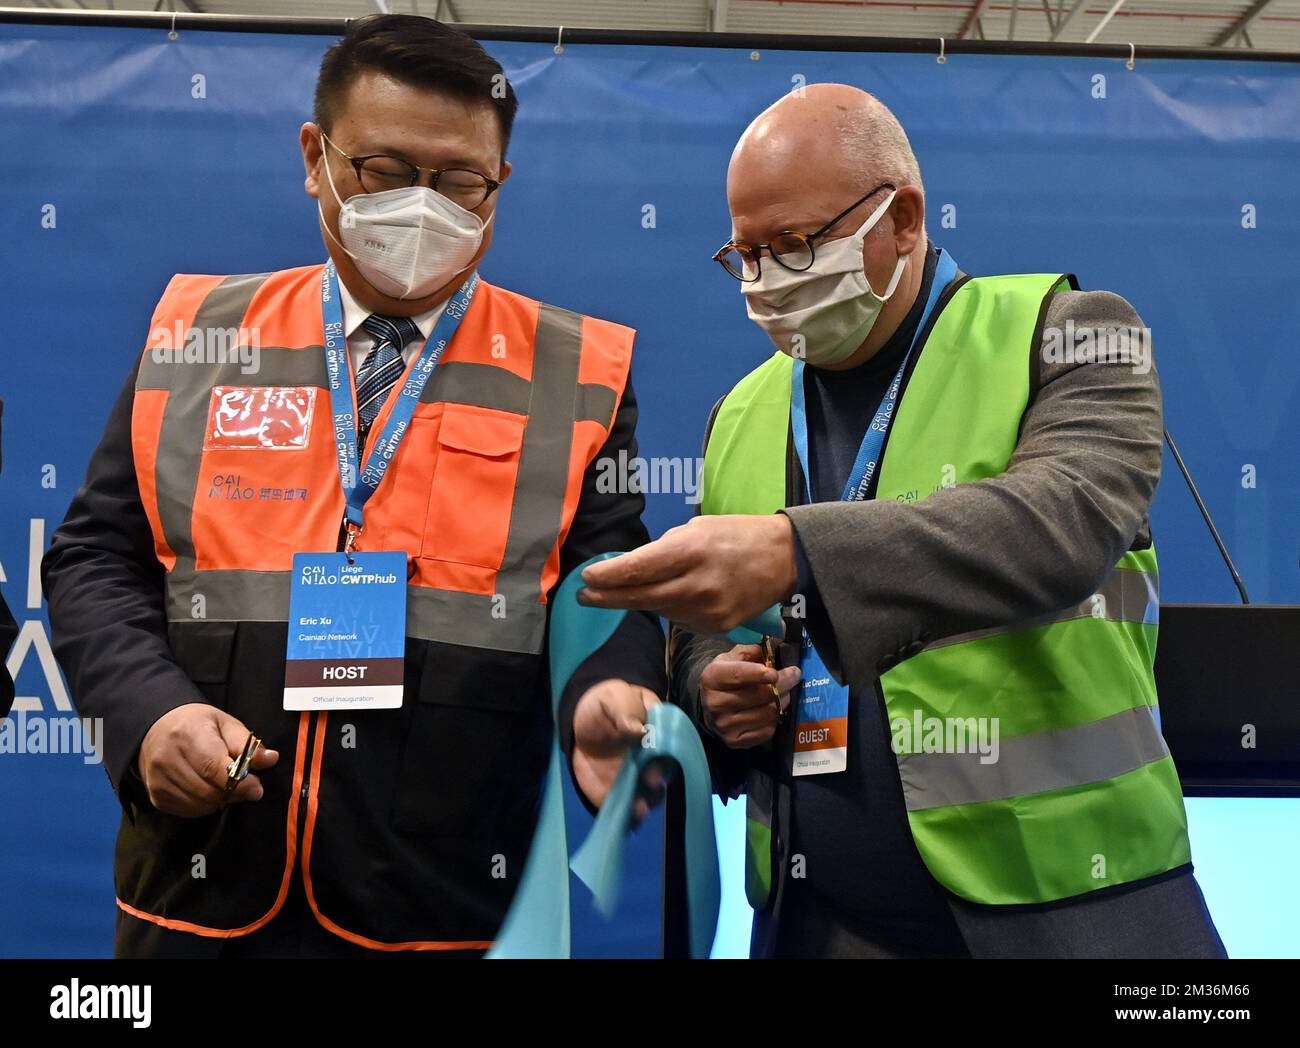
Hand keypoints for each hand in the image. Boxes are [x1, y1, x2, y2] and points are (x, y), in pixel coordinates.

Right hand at [137, 703, 278, 817]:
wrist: (156, 728)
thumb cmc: (197, 724)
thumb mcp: (225, 723)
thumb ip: (247, 743)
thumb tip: (271, 759)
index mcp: (187, 735)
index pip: (213, 767)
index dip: (239, 782)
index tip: (257, 788)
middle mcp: (167, 759)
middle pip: (208, 790)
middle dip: (234, 792)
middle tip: (246, 785)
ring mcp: (158, 780)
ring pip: (200, 804)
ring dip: (221, 800)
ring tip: (226, 784)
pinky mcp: (155, 796)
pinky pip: (189, 811)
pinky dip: (205, 805)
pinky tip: (209, 790)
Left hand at [572, 678, 664, 820]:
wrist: (582, 727)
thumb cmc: (604, 707)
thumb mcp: (612, 698)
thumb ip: (624, 710)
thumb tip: (638, 729)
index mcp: (658, 732)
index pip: (671, 744)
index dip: (668, 752)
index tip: (658, 758)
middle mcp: (653, 759)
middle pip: (664, 772)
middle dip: (658, 779)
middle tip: (649, 779)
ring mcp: (638, 779)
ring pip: (650, 796)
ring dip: (647, 803)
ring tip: (638, 809)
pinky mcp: (621, 795)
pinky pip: (629, 810)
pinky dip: (629, 819)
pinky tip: (625, 823)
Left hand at [578, 514, 798, 634]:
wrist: (784, 559)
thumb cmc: (735, 535)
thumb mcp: (697, 528)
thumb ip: (664, 550)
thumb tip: (631, 568)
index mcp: (691, 550)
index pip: (638, 569)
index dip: (608, 576)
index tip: (587, 577)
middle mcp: (697, 583)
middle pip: (640, 596)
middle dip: (607, 597)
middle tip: (583, 597)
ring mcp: (708, 610)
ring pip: (658, 610)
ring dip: (638, 601)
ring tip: (625, 592)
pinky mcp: (717, 627)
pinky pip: (679, 619)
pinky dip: (669, 608)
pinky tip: (672, 596)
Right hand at [700, 645, 800, 749]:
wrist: (710, 707)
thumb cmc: (726, 677)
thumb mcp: (733, 658)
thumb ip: (753, 650)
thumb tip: (778, 640)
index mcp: (712, 678)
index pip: (739, 675)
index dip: (759, 673)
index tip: (776, 672)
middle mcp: (715, 703)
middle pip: (760, 695)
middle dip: (783, 684)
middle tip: (795, 674)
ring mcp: (725, 725)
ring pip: (767, 713)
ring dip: (782, 701)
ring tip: (785, 692)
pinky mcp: (735, 741)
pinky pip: (766, 730)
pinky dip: (775, 718)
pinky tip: (774, 708)